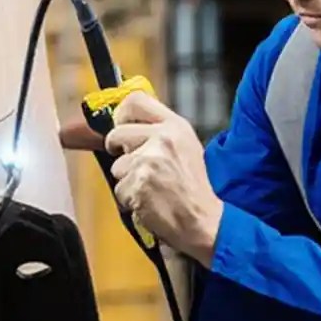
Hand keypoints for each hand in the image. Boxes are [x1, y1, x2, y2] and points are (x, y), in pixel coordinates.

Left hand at [104, 92, 222, 264]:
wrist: (204, 220)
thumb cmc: (195, 189)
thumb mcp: (186, 148)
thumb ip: (161, 134)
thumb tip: (128, 123)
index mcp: (176, 126)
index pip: (135, 100)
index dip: (122, 113)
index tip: (122, 124)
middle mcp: (163, 138)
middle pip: (116, 133)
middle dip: (118, 151)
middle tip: (136, 164)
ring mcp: (149, 161)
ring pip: (117, 166)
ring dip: (128, 180)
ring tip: (152, 188)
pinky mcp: (138, 183)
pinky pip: (119, 189)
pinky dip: (130, 199)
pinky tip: (150, 201)